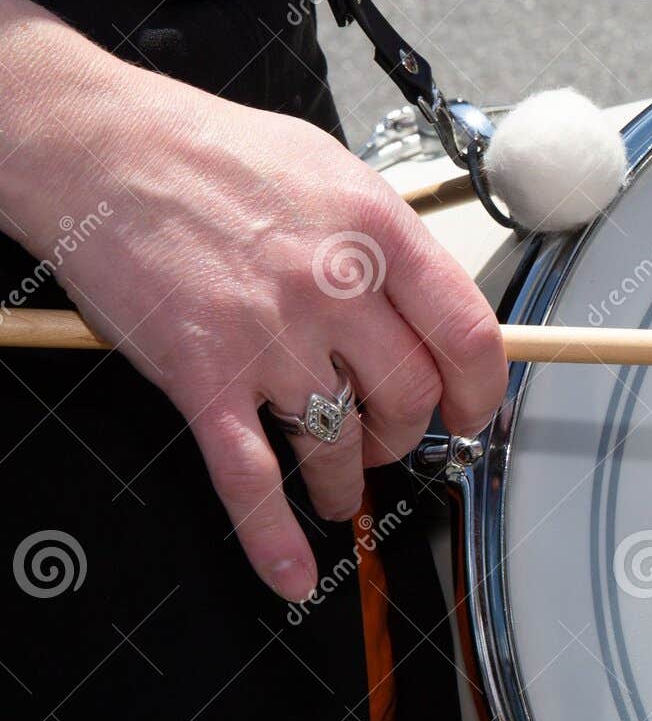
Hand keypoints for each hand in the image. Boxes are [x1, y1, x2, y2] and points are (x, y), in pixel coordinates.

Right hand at [0, 0, 507, 601]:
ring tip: (337, 487)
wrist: (99, 146)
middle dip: (406, 435)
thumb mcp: (332, 172)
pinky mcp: (203, 375)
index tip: (476, 412)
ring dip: (344, 480)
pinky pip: (250, 477)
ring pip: (339, 444)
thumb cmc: (212, 151)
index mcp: (379, 233)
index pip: (470, 336)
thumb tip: (436, 306)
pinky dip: (271, 538)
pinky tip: (291, 574)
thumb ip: (390, 243)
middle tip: (389, 439)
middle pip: (411, 398)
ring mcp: (269, 335)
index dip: (483, 391)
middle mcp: (334, 287)